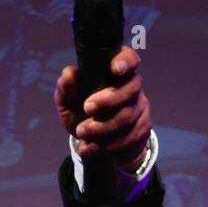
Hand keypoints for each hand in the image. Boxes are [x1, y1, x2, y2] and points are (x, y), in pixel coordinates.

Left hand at [54, 46, 150, 170]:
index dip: (125, 61)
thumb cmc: (81, 113)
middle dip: (108, 99)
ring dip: (101, 127)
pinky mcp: (142, 129)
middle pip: (130, 89)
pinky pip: (127, 138)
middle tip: (87, 108)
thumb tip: (68, 74)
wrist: (94, 142)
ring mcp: (139, 108)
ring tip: (81, 132)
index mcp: (116, 73)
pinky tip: (88, 147)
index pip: (128, 59)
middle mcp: (132, 87)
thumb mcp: (68, 103)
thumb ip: (66, 90)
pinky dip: (104, 145)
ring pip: (127, 116)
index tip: (115, 69)